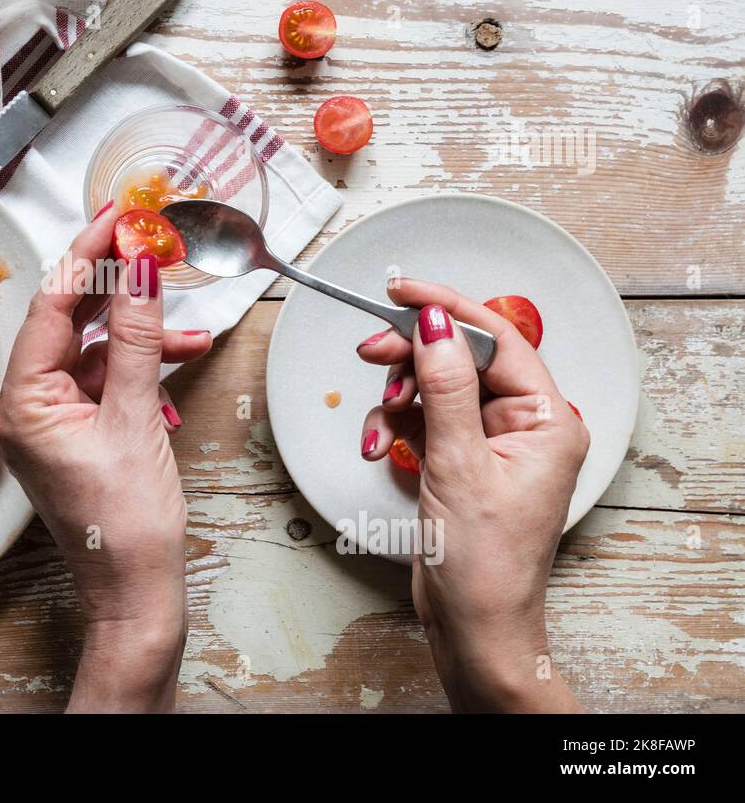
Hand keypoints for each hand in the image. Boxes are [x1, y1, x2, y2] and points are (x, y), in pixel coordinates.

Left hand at [0, 204, 211, 711]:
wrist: (135, 595)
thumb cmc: (124, 525)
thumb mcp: (135, 419)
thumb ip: (137, 340)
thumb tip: (138, 272)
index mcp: (22, 403)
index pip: (51, 306)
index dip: (86, 255)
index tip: (118, 216)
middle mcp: (27, 407)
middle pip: (67, 321)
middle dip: (113, 285)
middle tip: (150, 243)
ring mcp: (53, 421)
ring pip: (93, 349)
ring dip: (139, 329)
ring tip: (183, 311)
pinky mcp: (79, 433)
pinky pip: (106, 380)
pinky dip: (141, 364)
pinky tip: (181, 351)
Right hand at [357, 278, 588, 711]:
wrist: (473, 628)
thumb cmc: (484, 563)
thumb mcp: (458, 464)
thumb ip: (445, 386)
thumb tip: (436, 323)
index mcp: (548, 420)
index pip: (496, 340)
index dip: (446, 309)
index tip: (401, 292)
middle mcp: (526, 425)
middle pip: (463, 358)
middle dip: (414, 354)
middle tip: (372, 349)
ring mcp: (493, 443)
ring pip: (438, 385)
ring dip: (400, 393)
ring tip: (381, 417)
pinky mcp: (464, 460)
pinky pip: (427, 417)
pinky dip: (398, 422)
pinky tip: (381, 441)